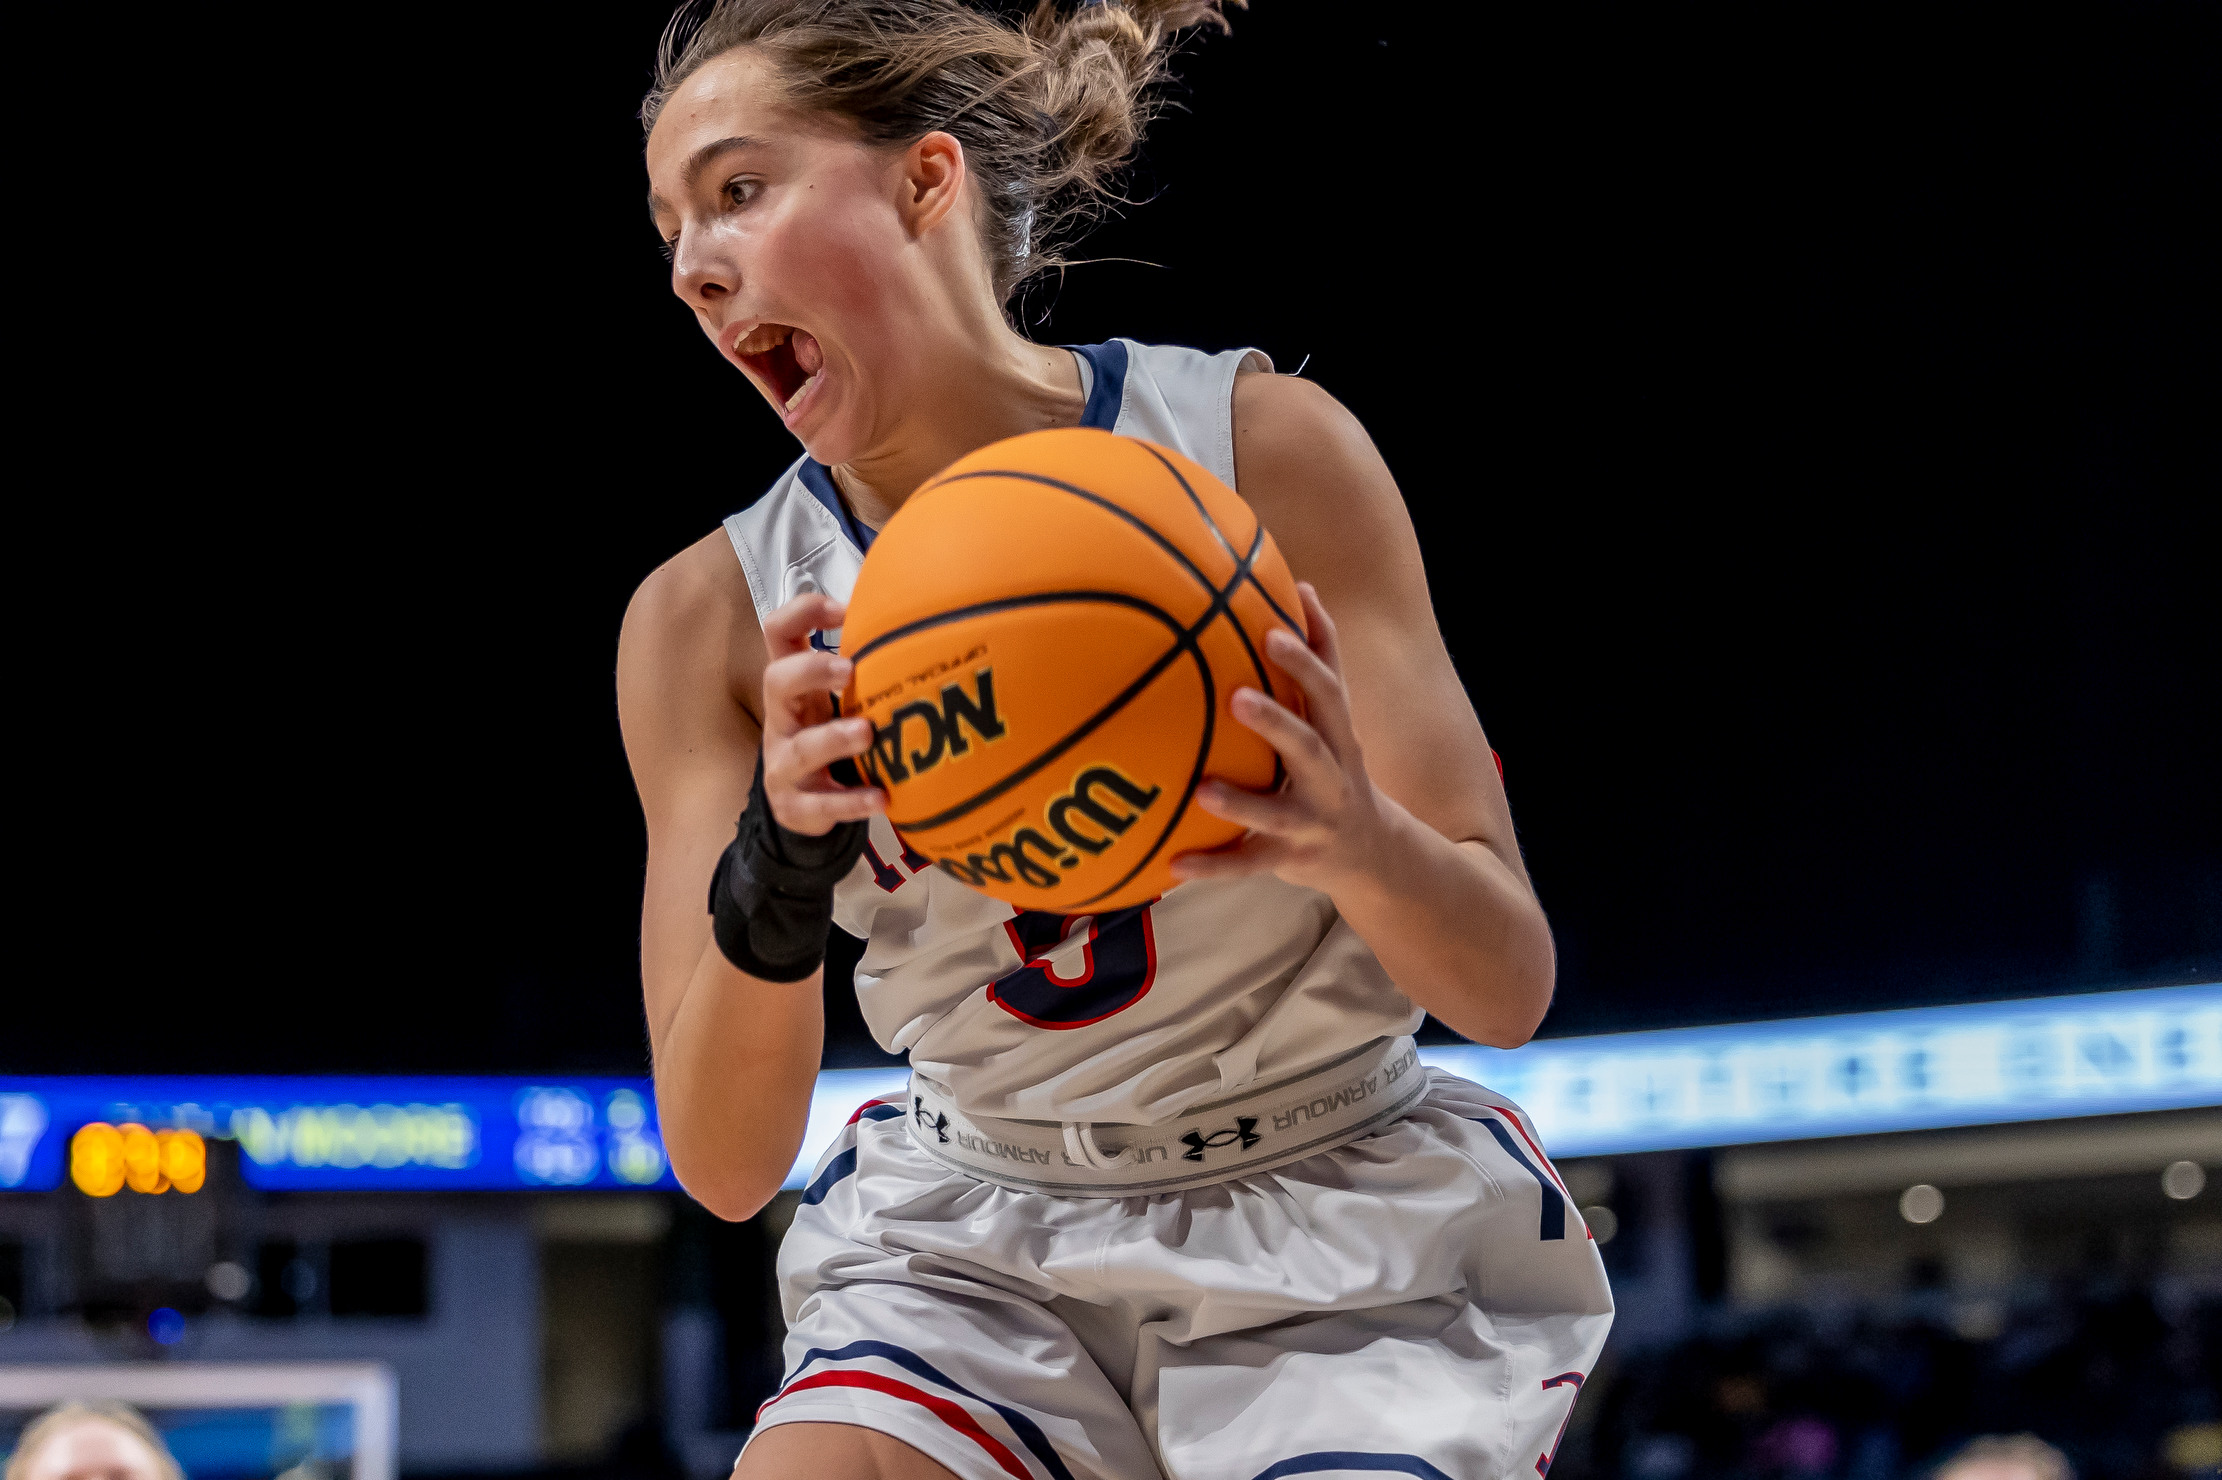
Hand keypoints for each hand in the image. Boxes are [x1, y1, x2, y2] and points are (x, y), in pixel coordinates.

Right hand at [758, 594, 883, 835]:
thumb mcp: (832, 700)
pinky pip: (819, 805)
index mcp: (792, 686)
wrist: (802, 807)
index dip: (804, 613)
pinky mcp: (796, 806)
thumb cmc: (827, 737)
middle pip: (776, 681)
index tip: (844, 609)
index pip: (779, 633)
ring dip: (833, 738)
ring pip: (799, 749)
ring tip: (867, 733)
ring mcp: (785, 765)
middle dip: (810, 671)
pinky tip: (880, 799)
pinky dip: (850, 803)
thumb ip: (859, 665)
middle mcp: (782, 720)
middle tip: (848, 669)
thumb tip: (914, 616)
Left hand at [1171, 583, 1397, 895]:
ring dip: (1242, 801)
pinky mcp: (1290, 859)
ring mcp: (1312, 822)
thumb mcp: (1336, 720)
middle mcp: (1331, 776)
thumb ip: (1320, 660)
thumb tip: (1300, 584)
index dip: (1306, 659)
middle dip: (1276, 722)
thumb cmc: (1336, 769)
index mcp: (1338, 736)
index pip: (1329, 690)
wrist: (1375, 854)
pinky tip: (1174, 864)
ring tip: (1202, 790)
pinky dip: (1213, 865)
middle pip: (1309, 744)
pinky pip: (1248, 864)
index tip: (1272, 629)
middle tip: (1236, 698)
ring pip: (1278, 813)